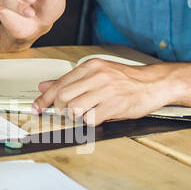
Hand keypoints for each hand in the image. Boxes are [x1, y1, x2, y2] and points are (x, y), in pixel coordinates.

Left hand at [32, 57, 170, 124]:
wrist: (154, 83)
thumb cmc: (126, 80)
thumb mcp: (97, 73)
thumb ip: (70, 80)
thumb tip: (44, 86)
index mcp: (90, 66)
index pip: (59, 84)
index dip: (44, 99)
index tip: (36, 108)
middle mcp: (96, 76)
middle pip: (63, 97)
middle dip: (59, 109)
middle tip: (64, 113)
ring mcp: (106, 91)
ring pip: (74, 108)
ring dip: (74, 116)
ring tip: (82, 114)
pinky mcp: (115, 105)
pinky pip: (91, 119)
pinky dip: (89, 122)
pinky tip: (96, 117)